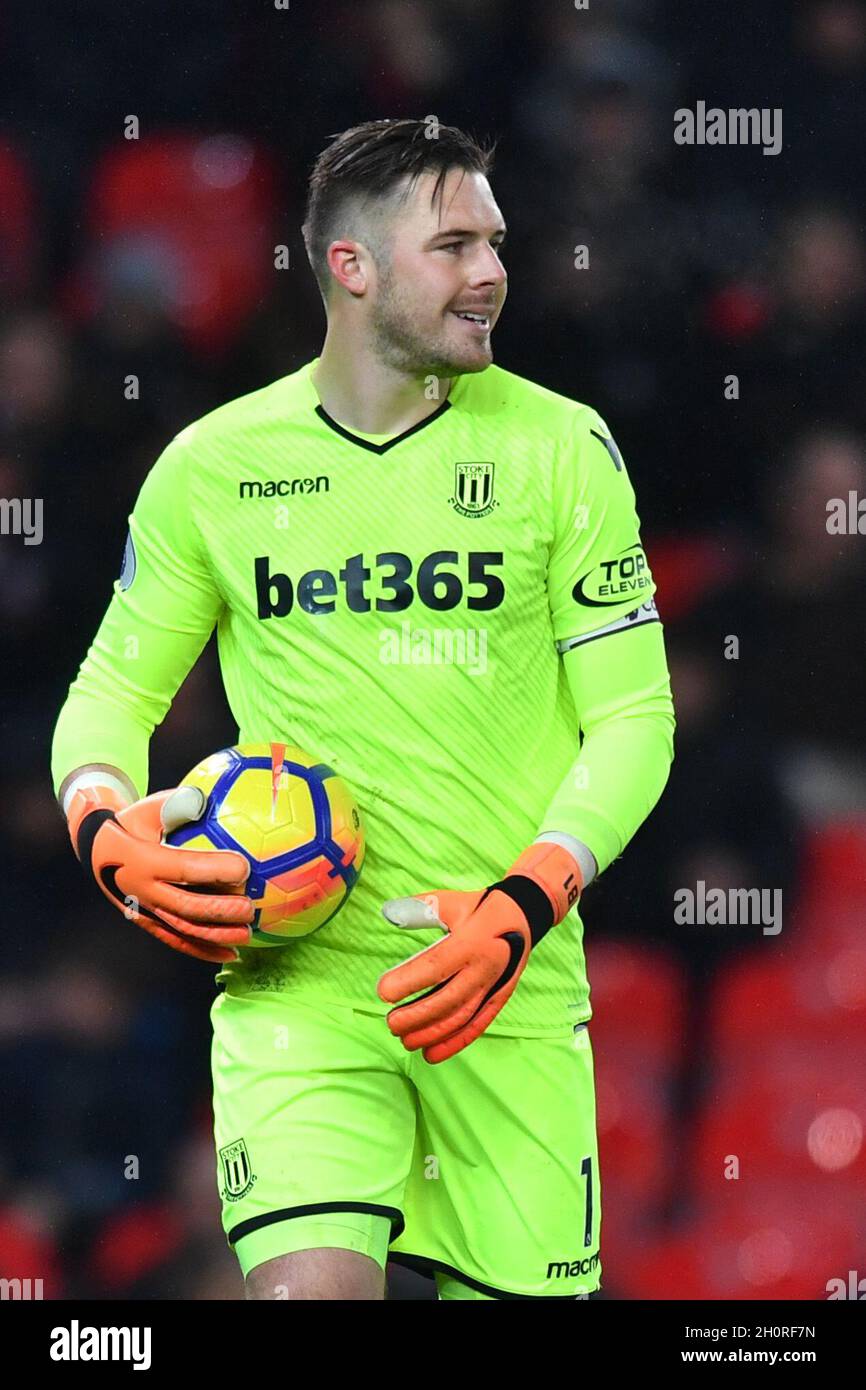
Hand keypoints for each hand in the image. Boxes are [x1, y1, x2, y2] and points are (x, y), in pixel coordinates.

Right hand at [69, 784, 253, 962]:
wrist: (97, 852)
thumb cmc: (132, 823)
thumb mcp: (147, 808)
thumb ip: (176, 803)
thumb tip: (206, 797)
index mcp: (144, 860)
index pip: (183, 868)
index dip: (214, 870)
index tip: (245, 867)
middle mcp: (143, 891)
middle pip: (186, 907)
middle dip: (220, 910)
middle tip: (250, 908)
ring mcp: (145, 912)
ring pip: (184, 930)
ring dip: (217, 936)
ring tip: (247, 934)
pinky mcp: (148, 924)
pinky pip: (177, 941)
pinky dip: (204, 951)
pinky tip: (230, 955)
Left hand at [377, 842, 581, 1062]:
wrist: (524, 915)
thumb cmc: (480, 908)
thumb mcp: (450, 901)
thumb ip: (419, 908)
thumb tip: (389, 913)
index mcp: (469, 941)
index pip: (435, 966)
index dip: (408, 981)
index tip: (383, 991)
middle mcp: (483, 968)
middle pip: (447, 1000)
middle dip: (416, 1017)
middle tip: (391, 1023)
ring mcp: (493, 986)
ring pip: (461, 1018)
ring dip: (432, 1034)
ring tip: (405, 1041)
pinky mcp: (499, 999)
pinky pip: (477, 1026)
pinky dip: (454, 1043)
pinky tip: (431, 1054)